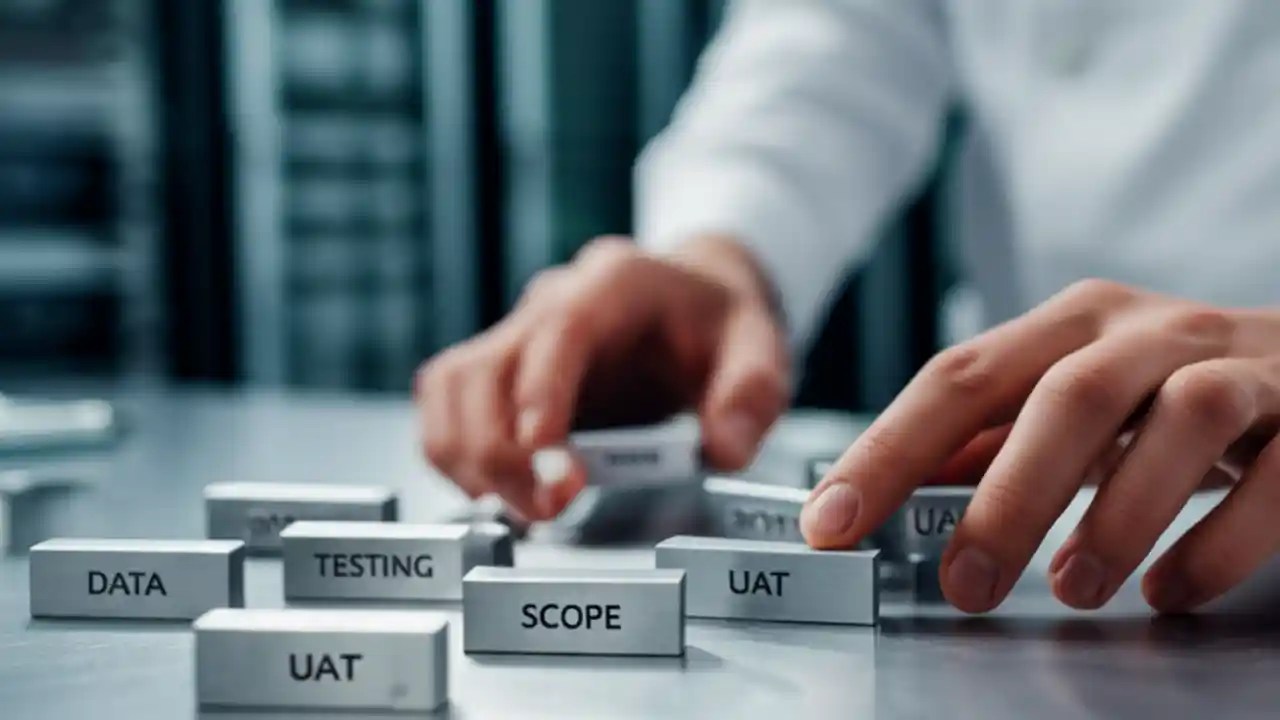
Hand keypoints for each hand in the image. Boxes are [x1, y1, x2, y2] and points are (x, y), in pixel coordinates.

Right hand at [417, 236, 788, 520]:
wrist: (694, 297)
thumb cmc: (719, 323)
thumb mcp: (760, 348)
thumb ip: (751, 395)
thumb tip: (722, 448)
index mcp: (615, 284)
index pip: (560, 330)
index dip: (541, 390)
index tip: (543, 450)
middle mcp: (553, 301)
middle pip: (486, 366)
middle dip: (500, 449)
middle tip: (549, 507)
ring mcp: (518, 332)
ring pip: (450, 386)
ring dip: (469, 457)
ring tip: (525, 507)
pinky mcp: (501, 368)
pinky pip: (447, 403)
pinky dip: (457, 453)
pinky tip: (500, 491)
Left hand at [802, 279, 1279, 613]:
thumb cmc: (1172, 384)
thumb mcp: (1077, 394)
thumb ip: (995, 432)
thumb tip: (889, 481)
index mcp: (1072, 325)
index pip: (959, 379)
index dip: (888, 451)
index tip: (830, 523)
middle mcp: (1149, 334)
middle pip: (1065, 398)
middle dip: (1007, 497)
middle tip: (964, 586)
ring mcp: (1239, 368)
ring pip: (1180, 421)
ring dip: (1117, 514)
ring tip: (1071, 589)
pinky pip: (1275, 476)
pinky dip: (1219, 540)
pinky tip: (1170, 590)